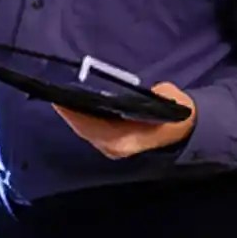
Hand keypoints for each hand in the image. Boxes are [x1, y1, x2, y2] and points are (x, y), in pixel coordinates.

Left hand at [53, 82, 196, 159]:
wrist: (182, 129)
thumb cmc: (175, 113)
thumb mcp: (170, 100)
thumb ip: (152, 95)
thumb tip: (135, 90)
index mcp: (126, 140)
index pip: (92, 127)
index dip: (74, 114)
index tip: (60, 98)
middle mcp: (114, 147)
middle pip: (83, 128)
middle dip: (68, 111)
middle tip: (54, 91)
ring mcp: (111, 146)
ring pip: (84, 130)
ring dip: (71, 114)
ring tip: (60, 95)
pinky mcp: (109, 141)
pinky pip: (88, 129)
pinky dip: (79, 117)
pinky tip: (72, 104)